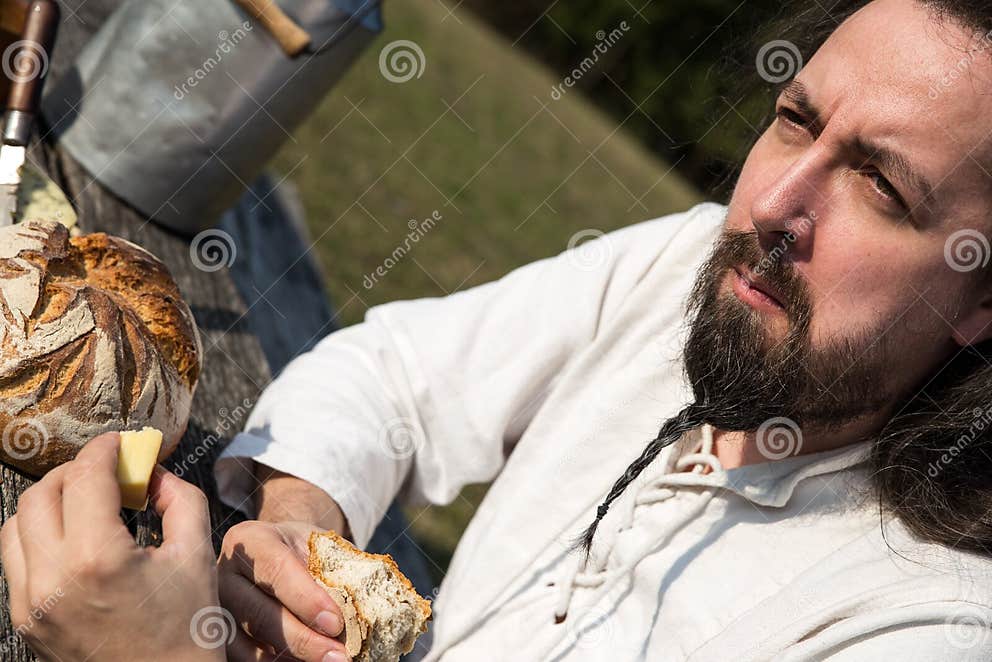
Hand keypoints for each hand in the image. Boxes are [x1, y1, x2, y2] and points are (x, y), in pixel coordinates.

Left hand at [0, 433, 223, 661]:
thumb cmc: (187, 629)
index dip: (104, 449)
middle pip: (42, 494)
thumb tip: (153, 472)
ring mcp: (31, 604)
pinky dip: (40, 536)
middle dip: (75, 471)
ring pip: (17, 525)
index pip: (86, 477)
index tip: (120, 443)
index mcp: (97, 558)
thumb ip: (178, 499)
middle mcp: (51, 579)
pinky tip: (76, 538)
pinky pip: (17, 560)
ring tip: (88, 503)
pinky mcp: (26, 621)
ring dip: (51, 502)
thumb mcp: (196, 553)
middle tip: (108, 470)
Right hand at [219, 519, 350, 661]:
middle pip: (258, 614)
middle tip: (338, 656)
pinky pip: (241, 659)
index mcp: (250, 540)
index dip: (307, 600)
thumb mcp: (322, 545)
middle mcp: (223, 574)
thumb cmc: (304, 550)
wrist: (279, 554)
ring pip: (245, 645)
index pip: (277, 570)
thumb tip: (364, 601)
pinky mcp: (216, 637)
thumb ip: (338, 567)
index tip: (336, 623)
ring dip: (288, 658)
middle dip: (302, 639)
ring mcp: (215, 608)